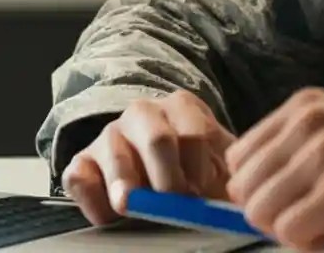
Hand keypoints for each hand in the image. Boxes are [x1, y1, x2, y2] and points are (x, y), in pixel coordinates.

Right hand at [61, 90, 235, 224]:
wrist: (165, 178)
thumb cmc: (199, 172)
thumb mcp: (221, 166)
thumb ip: (231, 173)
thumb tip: (244, 195)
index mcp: (182, 108)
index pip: (193, 131)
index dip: (199, 165)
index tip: (201, 190)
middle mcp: (143, 114)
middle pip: (156, 138)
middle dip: (166, 174)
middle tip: (174, 199)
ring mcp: (110, 135)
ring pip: (113, 151)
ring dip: (125, 183)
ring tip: (131, 206)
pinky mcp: (83, 162)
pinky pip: (78, 175)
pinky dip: (91, 198)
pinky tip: (109, 216)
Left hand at [225, 88, 323, 252]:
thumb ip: (283, 161)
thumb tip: (230, 192)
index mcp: (305, 105)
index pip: (239, 159)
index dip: (266, 190)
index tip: (307, 196)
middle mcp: (311, 118)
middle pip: (244, 188)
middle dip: (277, 212)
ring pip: (260, 212)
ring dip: (294, 228)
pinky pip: (288, 233)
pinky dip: (313, 244)